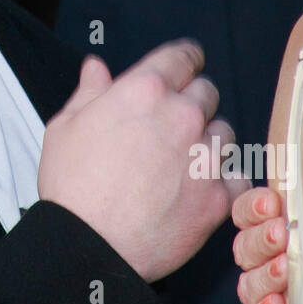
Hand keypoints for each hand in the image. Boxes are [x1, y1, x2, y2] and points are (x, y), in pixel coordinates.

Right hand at [38, 41, 247, 282]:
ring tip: (184, 162)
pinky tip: (201, 189)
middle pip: (207, 93)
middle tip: (173, 125)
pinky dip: (224, 181)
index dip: (186, 59)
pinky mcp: (217, 197)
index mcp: (144, 91)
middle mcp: (181, 117)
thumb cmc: (71, 187)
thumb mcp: (65, 127)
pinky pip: (237, 177)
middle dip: (193, 103)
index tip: (187, 65)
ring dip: (209, 141)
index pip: (182, 57)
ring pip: (225, 133)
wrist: (88, 246)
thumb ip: (89, 92)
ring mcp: (204, 157)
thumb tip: (96, 67)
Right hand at [232, 186, 288, 303]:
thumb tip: (290, 177)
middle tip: (279, 234)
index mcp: (265, 235)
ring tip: (285, 269)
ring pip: (246, 286)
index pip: (245, 215)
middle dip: (261, 240)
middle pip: (244, 249)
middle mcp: (258, 265)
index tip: (270, 204)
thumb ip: (295, 209)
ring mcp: (259, 299)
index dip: (252, 208)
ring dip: (264, 276)